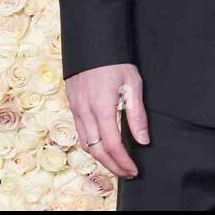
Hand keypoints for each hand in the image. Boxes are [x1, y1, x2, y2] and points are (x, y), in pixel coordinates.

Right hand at [65, 63, 147, 178]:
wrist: (92, 41)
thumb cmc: (115, 60)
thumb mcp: (132, 84)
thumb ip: (137, 115)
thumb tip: (143, 140)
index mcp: (101, 107)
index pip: (112, 144)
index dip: (123, 161)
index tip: (134, 169)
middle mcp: (84, 111)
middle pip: (96, 150)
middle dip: (112, 165)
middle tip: (127, 173)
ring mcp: (75, 108)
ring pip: (85, 143)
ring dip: (100, 158)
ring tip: (116, 163)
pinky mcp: (71, 104)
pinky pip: (79, 132)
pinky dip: (91, 145)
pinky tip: (102, 146)